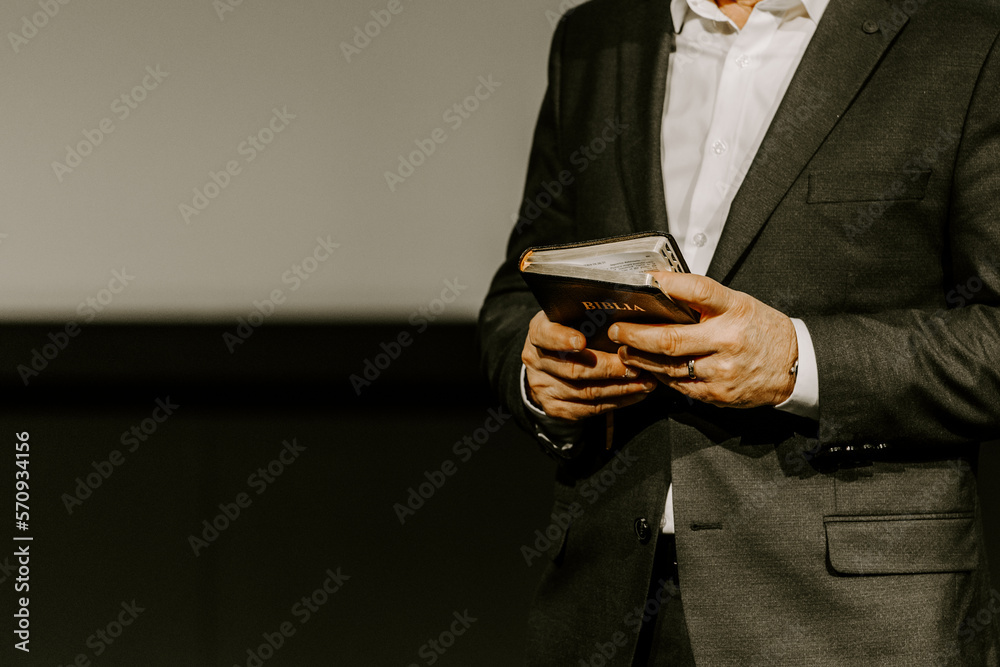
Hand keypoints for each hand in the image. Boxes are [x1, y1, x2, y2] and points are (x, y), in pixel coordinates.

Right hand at [521, 310, 657, 420]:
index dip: (562, 339)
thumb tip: (624, 318)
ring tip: (645, 382)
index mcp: (539, 332)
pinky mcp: (556, 408)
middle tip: (634, 366)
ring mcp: (544, 387)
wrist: (546, 364)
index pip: (546, 335)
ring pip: (586, 392)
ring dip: (620, 388)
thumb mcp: (570, 317)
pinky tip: (635, 394)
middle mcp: (536, 361)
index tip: (581, 342)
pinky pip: (590, 409)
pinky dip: (617, 402)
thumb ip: (588, 317)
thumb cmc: (569, 331)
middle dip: (607, 369)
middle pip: (572, 369)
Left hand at [607, 272, 797, 408]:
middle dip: (635, 335)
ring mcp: (722, 371)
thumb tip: (662, 288)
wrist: (793, 366)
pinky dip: (659, 375)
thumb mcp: (739, 305)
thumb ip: (704, 301)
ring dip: (640, 358)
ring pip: (669, 367)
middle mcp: (728, 340)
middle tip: (617, 330)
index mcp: (735, 310)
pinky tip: (647, 367)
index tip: (647, 280)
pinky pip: (679, 385)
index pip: (701, 290)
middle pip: (671, 339)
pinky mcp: (717, 394)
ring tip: (625, 349)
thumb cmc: (760, 330)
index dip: (671, 284)